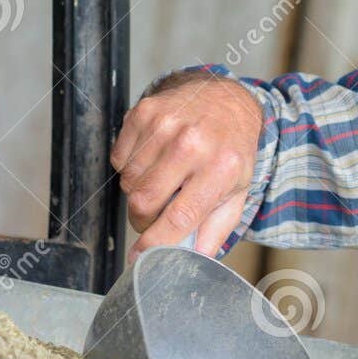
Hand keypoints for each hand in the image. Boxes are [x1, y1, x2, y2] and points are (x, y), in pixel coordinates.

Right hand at [111, 71, 263, 259]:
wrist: (226, 100)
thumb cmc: (231, 150)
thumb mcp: (237, 191)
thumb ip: (216, 228)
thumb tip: (195, 259)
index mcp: (220, 168)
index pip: (179, 216)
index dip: (155, 242)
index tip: (139, 258)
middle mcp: (192, 143)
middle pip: (143, 201)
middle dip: (143, 219)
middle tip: (155, 216)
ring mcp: (166, 124)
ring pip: (128, 181)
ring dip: (139, 191)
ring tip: (162, 180)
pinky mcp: (144, 112)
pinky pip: (120, 158)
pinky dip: (131, 167)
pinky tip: (154, 159)